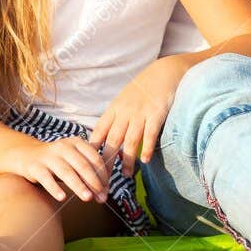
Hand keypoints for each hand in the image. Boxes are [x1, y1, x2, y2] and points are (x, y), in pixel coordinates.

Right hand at [10, 136, 109, 203]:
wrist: (27, 155)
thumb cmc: (57, 161)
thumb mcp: (74, 159)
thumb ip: (88, 172)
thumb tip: (104, 192)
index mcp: (77, 143)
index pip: (94, 158)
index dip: (103, 175)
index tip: (107, 190)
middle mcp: (63, 147)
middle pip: (82, 165)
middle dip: (94, 182)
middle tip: (101, 198)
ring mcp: (48, 156)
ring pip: (66, 172)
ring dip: (78, 186)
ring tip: (87, 198)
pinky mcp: (35, 166)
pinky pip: (46, 178)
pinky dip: (54, 188)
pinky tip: (62, 197)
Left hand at [88, 56, 190, 176]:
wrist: (164, 72)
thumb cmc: (144, 88)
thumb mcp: (125, 100)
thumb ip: (117, 117)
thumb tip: (106, 137)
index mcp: (115, 109)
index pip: (99, 131)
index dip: (92, 149)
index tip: (86, 164)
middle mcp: (125, 112)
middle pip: (112, 140)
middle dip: (106, 161)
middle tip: (103, 178)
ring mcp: (140, 113)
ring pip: (130, 140)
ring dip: (127, 160)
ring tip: (126, 175)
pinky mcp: (156, 114)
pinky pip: (150, 134)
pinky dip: (147, 148)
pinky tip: (145, 160)